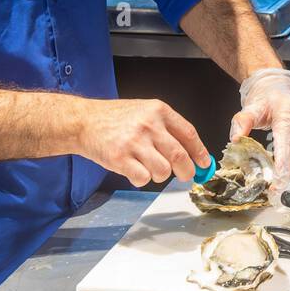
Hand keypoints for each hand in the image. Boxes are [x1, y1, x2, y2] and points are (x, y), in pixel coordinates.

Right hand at [73, 98, 208, 187]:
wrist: (84, 121)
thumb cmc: (116, 118)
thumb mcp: (145, 112)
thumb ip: (167, 128)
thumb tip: (192, 153)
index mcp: (159, 110)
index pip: (189, 133)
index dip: (199, 152)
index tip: (204, 163)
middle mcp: (149, 124)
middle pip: (179, 156)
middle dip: (186, 171)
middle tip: (185, 175)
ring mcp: (134, 142)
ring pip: (163, 171)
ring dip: (160, 175)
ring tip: (149, 167)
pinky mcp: (120, 158)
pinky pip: (143, 179)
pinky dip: (142, 180)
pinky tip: (134, 170)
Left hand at [230, 67, 289, 199]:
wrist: (276, 86)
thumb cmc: (265, 95)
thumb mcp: (250, 106)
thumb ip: (242, 122)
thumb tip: (235, 140)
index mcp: (287, 110)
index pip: (285, 138)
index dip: (283, 160)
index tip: (278, 177)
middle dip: (285, 173)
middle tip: (274, 189)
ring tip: (278, 186)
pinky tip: (285, 174)